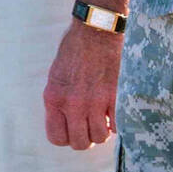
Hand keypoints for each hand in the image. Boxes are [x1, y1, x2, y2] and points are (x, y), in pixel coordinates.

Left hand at [43, 21, 122, 149]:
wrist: (97, 28)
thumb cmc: (76, 47)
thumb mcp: (56, 74)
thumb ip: (59, 99)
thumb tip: (66, 121)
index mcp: (54, 98)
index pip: (57, 138)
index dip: (67, 137)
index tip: (74, 128)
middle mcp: (73, 103)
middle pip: (80, 143)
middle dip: (86, 137)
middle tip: (92, 124)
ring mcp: (95, 101)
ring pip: (100, 137)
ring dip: (103, 130)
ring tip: (104, 116)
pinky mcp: (115, 96)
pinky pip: (117, 124)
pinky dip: (118, 121)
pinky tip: (115, 109)